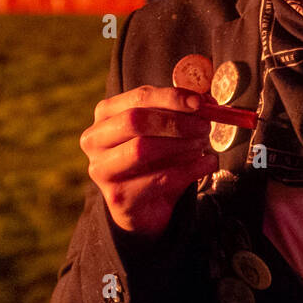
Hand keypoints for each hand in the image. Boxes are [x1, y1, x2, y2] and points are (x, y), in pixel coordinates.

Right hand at [81, 86, 218, 235]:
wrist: (146, 206)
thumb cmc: (157, 159)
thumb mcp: (166, 130)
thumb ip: (183, 112)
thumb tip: (207, 101)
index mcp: (106, 114)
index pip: (139, 97)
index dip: (172, 97)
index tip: (200, 103)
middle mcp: (96, 139)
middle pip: (135, 120)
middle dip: (176, 122)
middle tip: (204, 127)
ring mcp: (103, 170)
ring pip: (143, 149)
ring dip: (182, 145)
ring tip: (203, 146)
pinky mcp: (119, 196)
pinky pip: (160, 178)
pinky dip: (191, 169)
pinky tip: (206, 164)